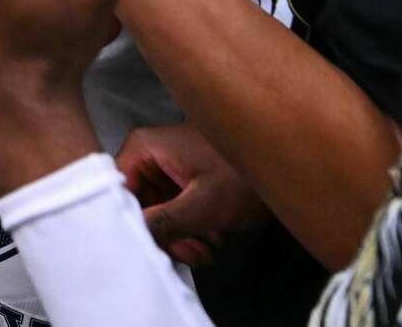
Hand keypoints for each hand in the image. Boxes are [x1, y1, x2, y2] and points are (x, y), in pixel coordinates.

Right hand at [116, 124, 270, 267]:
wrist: (286, 165)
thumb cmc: (248, 174)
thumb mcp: (203, 204)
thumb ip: (163, 222)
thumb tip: (133, 236)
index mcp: (144, 147)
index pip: (115, 189)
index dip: (130, 219)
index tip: (149, 242)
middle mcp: (150, 155)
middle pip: (137, 205)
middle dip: (164, 235)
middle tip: (188, 253)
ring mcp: (167, 169)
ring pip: (156, 213)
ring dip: (180, 238)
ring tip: (205, 249)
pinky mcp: (183, 181)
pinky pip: (173, 211)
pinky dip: (190, 230)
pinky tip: (210, 239)